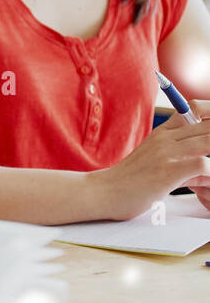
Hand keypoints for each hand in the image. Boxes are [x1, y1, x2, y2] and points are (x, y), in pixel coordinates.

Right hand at [90, 107, 209, 220]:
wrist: (104, 192)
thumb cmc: (129, 182)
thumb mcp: (154, 163)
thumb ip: (183, 162)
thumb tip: (207, 169)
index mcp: (162, 133)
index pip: (195, 110)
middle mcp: (165, 138)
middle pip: (208, 124)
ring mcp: (166, 153)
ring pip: (209, 140)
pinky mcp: (168, 170)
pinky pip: (203, 164)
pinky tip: (206, 182)